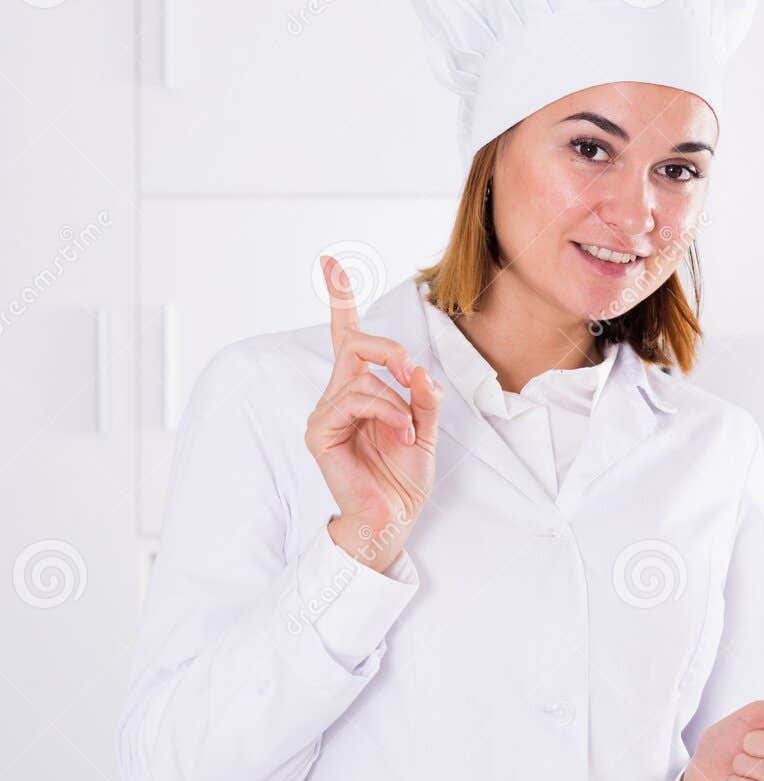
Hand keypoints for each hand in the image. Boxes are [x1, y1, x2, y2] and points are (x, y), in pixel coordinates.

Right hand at [304, 257, 441, 573]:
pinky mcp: (319, 432)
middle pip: (356, 342)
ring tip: (408, 430)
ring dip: (396, 400)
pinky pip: (354, 400)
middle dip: (389, 348)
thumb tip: (416, 368)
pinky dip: (386, 412)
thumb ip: (423, 396)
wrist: (393, 517)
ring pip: (361, 376)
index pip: (347, 337)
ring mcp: (325, 412)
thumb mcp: (426, 429)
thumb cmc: (405, 476)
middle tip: (411, 372)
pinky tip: (399, 433)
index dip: (340, 299)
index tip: (330, 263)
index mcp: (361, 389)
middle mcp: (338, 395)